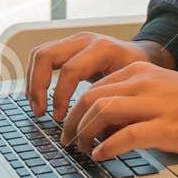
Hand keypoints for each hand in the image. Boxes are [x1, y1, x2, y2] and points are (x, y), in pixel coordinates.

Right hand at [26, 33, 175, 119]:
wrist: (145, 58)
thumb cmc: (140, 76)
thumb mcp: (132, 91)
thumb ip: (114, 110)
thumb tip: (96, 137)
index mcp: (103, 49)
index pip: (70, 71)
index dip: (60, 96)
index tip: (60, 118)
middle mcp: (85, 40)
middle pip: (46, 56)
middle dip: (38, 86)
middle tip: (40, 111)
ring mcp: (74, 40)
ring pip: (40, 54)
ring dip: (32, 82)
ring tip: (37, 106)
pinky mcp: (67, 46)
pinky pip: (42, 56)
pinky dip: (35, 76)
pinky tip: (39, 95)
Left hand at [60, 62, 177, 161]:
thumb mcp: (156, 91)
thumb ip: (128, 102)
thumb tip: (97, 124)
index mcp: (139, 72)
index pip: (93, 87)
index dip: (74, 110)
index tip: (69, 126)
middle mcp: (143, 83)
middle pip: (91, 98)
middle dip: (73, 122)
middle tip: (68, 141)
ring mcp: (154, 104)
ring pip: (102, 111)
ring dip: (84, 133)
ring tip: (81, 150)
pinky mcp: (165, 126)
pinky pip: (126, 135)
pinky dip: (107, 147)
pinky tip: (101, 156)